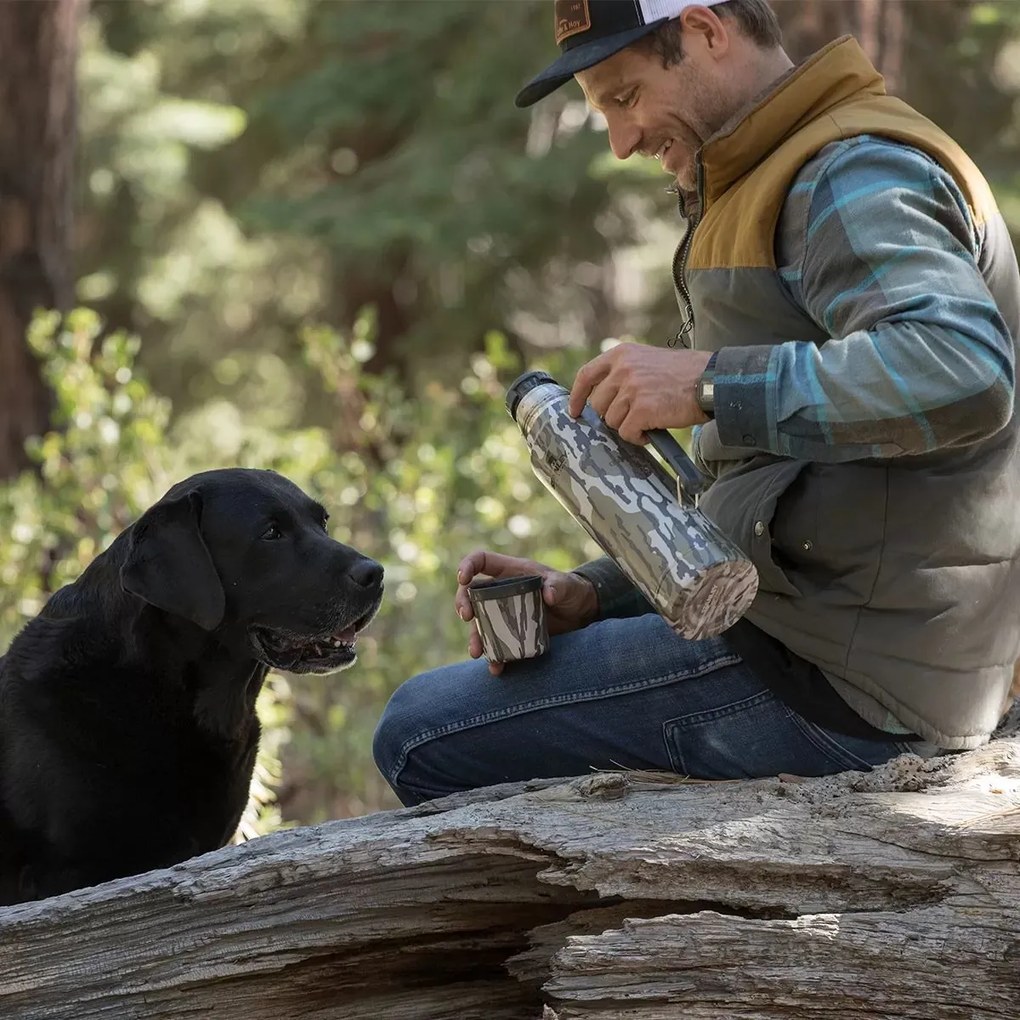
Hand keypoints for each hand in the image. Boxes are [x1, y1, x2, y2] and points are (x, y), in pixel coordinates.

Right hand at [455, 550, 597, 675]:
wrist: (580, 614)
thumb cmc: (571, 590)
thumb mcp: (567, 585)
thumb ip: (559, 586)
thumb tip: (548, 595)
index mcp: (510, 571)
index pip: (481, 560)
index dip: (468, 565)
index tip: (463, 578)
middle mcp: (501, 591)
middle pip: (471, 593)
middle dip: (463, 603)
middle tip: (467, 616)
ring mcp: (503, 613)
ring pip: (480, 623)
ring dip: (475, 637)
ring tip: (476, 652)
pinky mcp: (510, 633)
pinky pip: (495, 645)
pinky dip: (494, 657)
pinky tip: (496, 667)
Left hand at [568, 342, 712, 443]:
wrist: (711, 382)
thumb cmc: (684, 375)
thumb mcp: (648, 360)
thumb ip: (624, 373)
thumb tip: (603, 398)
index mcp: (621, 354)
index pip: (586, 375)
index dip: (577, 396)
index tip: (574, 411)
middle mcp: (622, 369)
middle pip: (598, 405)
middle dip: (612, 416)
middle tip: (633, 418)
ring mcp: (631, 389)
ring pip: (612, 421)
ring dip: (628, 426)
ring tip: (649, 420)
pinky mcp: (641, 409)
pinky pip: (627, 433)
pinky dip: (638, 437)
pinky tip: (652, 430)